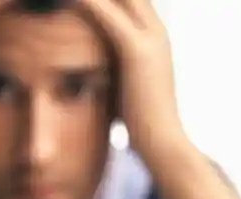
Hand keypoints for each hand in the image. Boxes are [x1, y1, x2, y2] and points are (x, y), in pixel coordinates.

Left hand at [73, 0, 189, 162]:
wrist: (162, 143)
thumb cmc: (142, 120)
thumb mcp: (127, 83)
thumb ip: (116, 66)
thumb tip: (96, 68)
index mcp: (156, 36)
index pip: (132, 0)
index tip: (79, 1)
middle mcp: (157, 30)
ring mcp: (150, 38)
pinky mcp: (136, 51)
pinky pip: (108, 13)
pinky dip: (86, 3)